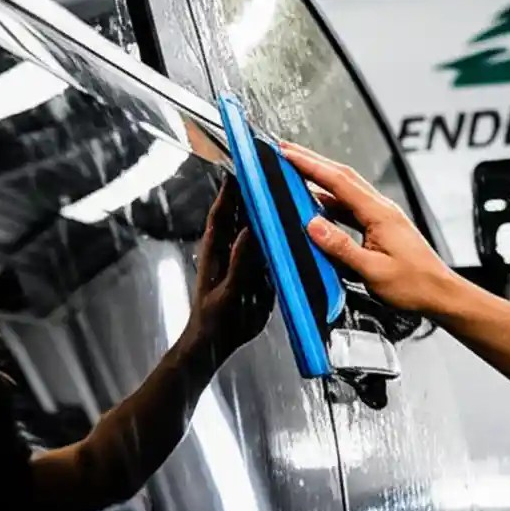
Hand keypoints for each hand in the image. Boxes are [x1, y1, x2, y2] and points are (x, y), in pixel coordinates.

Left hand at [178, 177, 272, 362]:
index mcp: (215, 250)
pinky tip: (294, 226)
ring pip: (256, 228)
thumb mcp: (228, 293)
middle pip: (240, 213)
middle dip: (252, 192)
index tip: (242, 167)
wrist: (218, 343)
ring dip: (268, 211)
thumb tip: (249, 231)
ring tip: (285, 191)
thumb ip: (239, 264)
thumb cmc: (215, 321)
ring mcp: (243, 258)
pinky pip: (269, 247)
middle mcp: (229, 248)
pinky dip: (279, 235)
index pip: (221, 212)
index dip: (230, 189)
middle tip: (269, 171)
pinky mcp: (257, 270)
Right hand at [280, 142, 455, 314]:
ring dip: (320, 179)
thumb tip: (313, 225)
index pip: (339, 181)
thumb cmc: (414, 285)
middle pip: (341, 176)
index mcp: (379, 214)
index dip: (310, 165)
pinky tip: (317, 204)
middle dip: (312, 161)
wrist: (440, 294)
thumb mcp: (373, 271)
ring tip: (295, 172)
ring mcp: (381, 216)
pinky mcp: (380, 227)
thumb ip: (341, 247)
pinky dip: (330, 200)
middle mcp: (381, 209)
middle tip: (286, 150)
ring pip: (345, 190)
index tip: (287, 153)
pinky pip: (350, 207)